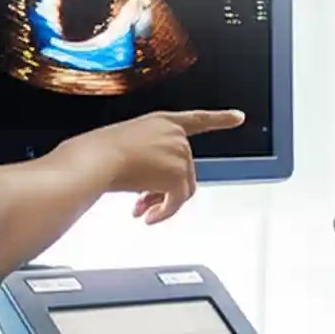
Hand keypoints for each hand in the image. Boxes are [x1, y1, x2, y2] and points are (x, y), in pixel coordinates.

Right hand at [60, 109, 245, 223]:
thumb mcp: (127, 147)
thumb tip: (154, 193)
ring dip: (162, 203)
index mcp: (162, 121)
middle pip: (183, 171)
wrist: (96, 159)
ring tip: (142, 211)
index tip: (238, 117)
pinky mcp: (178, 174)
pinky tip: (149, 217)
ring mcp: (179, 153)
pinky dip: (165, 212)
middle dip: (163, 190)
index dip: (220, 118)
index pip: (198, 119)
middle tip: (142, 204)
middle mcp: (175, 135)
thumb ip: (148, 160)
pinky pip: (177, 202)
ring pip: (181, 189)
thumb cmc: (99, 152)